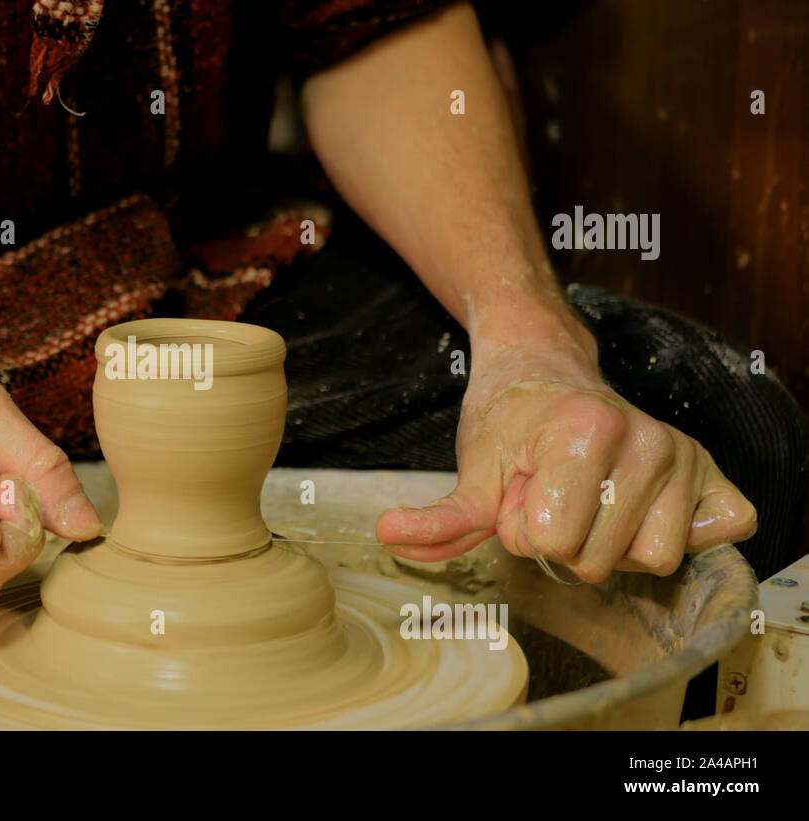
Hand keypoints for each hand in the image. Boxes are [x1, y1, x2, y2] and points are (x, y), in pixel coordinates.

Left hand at [376, 332, 756, 581]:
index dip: (525, 531)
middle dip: (564, 540)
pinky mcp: (713, 469)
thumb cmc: (509, 419)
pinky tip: (642, 509)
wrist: (544, 367)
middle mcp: (646, 438)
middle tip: (555, 495)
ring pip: (652, 560)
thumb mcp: (473, 466)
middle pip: (599, 560)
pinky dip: (678, 535)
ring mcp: (684, 453)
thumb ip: (442, 516)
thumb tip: (388, 536)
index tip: (523, 492)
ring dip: (612, 543)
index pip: (553, 543)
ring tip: (591, 500)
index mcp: (585, 433)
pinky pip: (718, 534)